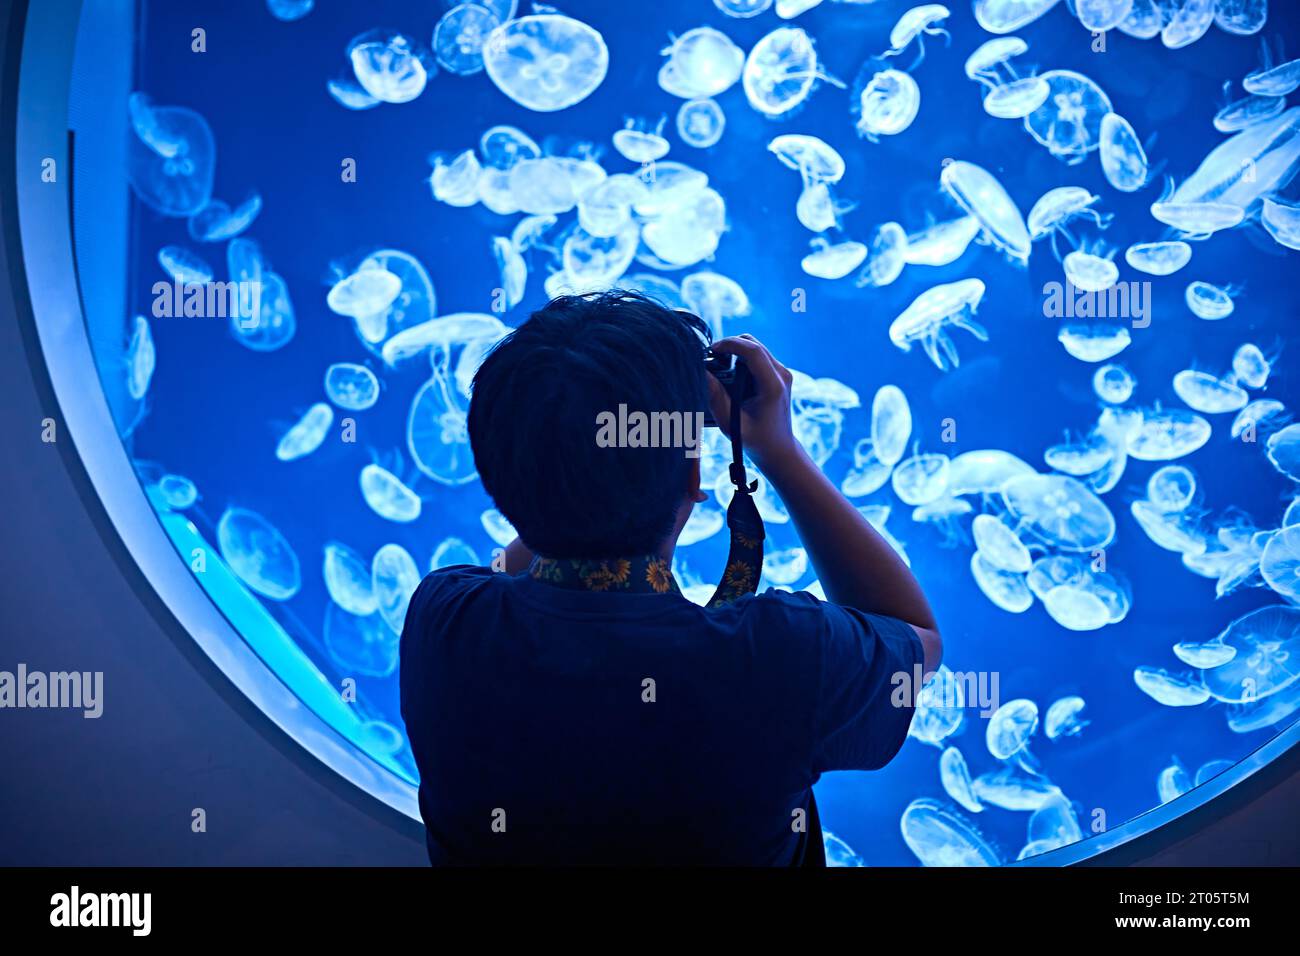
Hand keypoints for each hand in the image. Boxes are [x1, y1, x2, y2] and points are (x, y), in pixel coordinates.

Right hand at [706, 334, 800, 469]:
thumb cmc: (755, 439)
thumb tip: (702, 373)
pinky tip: (730, 372)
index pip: (753, 351)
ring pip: (756, 346)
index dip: (730, 344)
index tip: (711, 350)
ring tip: (720, 365)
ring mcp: (782, 373)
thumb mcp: (730, 422)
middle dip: (730, 345)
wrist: (778, 448)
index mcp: (772, 386)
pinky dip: (742, 357)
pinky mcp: (778, 374)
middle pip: (754, 343)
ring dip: (736, 350)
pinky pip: (758, 355)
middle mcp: (781, 375)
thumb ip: (716, 397)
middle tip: (712, 358)